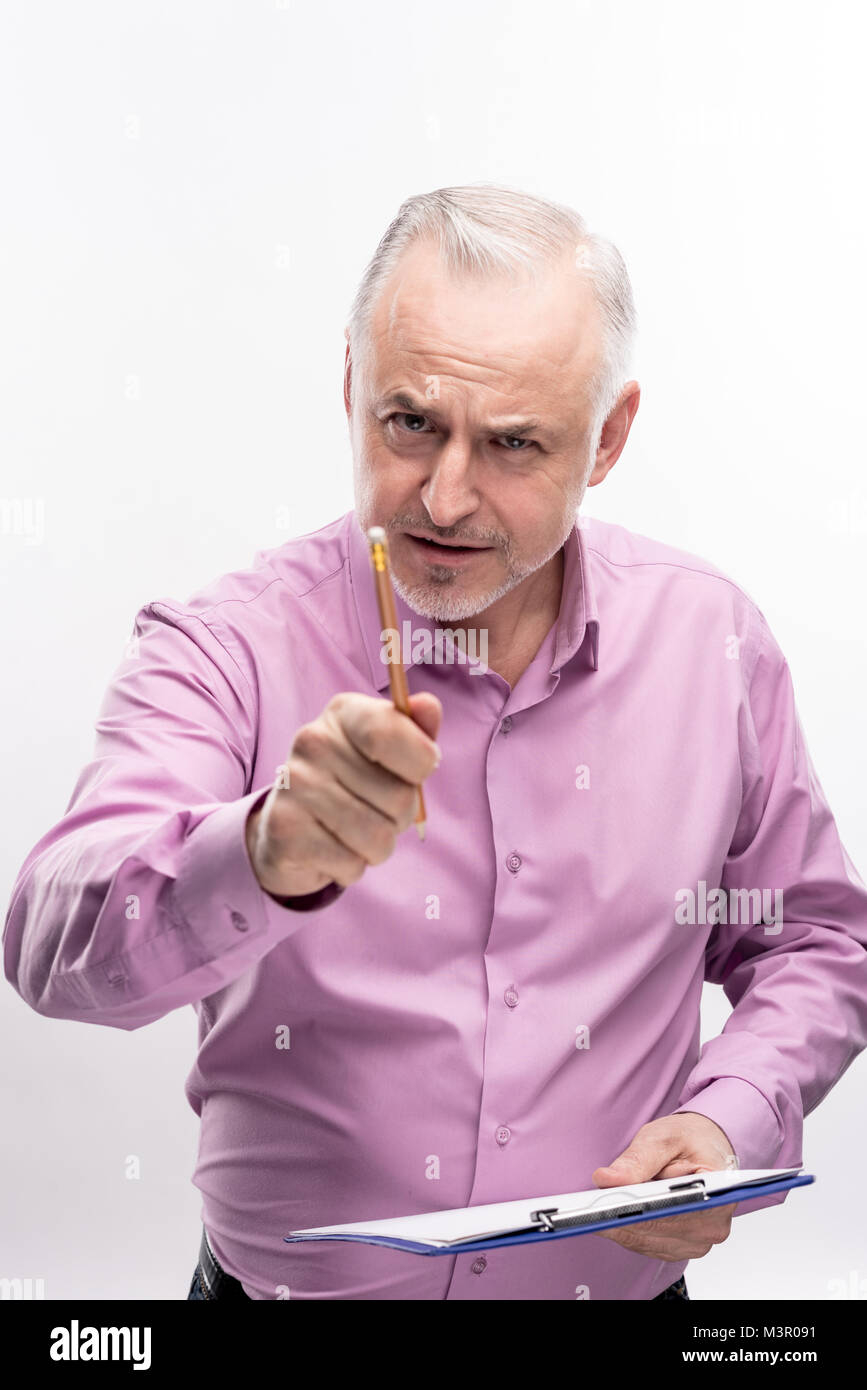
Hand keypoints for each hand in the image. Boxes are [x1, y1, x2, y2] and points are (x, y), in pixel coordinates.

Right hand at [245, 690, 441, 898]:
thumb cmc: (352, 786)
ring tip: (355, 833)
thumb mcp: (389, 753)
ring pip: (379, 837)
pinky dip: (352, 866)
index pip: (389, 732)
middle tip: (375, 810)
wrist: (288, 831)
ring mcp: (294, 786)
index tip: (417, 773)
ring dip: (379, 846)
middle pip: (399, 796)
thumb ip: (415, 731)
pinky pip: (352, 864)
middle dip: (401, 816)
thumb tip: (427, 704)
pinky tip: (332, 850)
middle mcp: (313, 741)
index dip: (420, 762)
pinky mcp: (284, 831)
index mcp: (343, 713)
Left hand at [590, 1112, 737, 1261]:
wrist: (703, 1146)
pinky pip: (647, 1245)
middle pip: (658, 1230)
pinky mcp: (680, 1247)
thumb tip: (607, 1180)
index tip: (606, 1207)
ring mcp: (698, 1241)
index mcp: (717, 1195)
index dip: (638, 1210)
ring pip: (648, 1242)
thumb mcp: (663, 1137)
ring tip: (595, 1211)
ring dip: (622, 1227)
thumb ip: (637, 1160)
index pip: (673, 1211)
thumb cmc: (689, 1139)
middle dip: (623, 1218)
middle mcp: (712, 1227)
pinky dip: (627, 1232)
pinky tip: (610, 1217)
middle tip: (589, 1208)